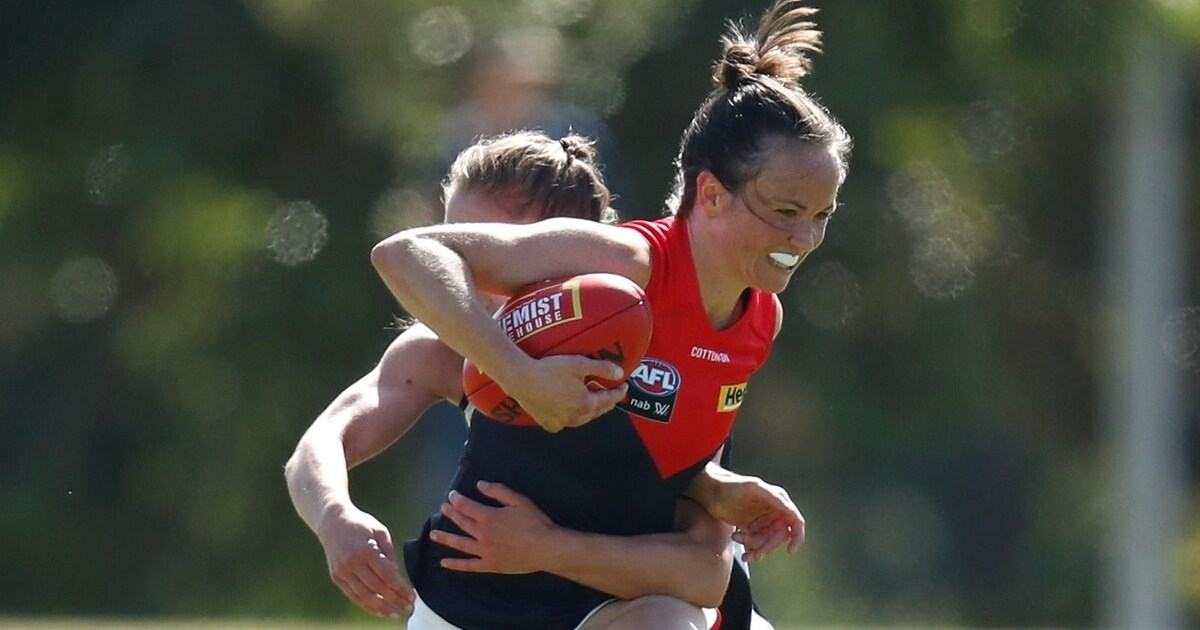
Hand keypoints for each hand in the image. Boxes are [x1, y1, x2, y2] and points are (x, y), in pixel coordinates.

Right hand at [316, 504, 413, 618]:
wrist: (332, 521)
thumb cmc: (360, 524)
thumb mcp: (380, 530)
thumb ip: (390, 553)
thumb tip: (397, 574)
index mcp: (367, 550)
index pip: (388, 576)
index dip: (401, 589)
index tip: (412, 597)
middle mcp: (353, 563)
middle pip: (378, 589)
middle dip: (395, 601)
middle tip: (408, 608)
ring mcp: (343, 572)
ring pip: (365, 596)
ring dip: (382, 608)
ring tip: (395, 614)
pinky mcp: (336, 577)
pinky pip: (353, 596)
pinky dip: (367, 606)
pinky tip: (378, 610)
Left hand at [430, 481, 558, 573]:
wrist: (546, 548)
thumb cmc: (535, 522)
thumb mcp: (519, 500)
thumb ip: (498, 491)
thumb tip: (479, 485)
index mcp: (488, 517)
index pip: (466, 506)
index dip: (457, 499)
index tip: (451, 495)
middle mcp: (482, 534)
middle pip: (462, 523)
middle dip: (451, 514)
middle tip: (443, 508)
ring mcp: (484, 552)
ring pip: (460, 544)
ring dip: (445, 538)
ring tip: (433, 534)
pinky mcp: (489, 565)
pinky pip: (469, 566)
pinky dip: (455, 565)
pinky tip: (444, 563)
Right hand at [505, 356, 627, 432]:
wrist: (522, 379)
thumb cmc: (550, 369)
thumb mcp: (580, 364)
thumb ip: (602, 368)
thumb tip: (620, 373)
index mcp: (587, 404)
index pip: (610, 399)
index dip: (619, 392)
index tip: (624, 386)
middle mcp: (576, 418)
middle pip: (598, 411)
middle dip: (606, 402)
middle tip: (611, 393)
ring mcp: (562, 423)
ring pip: (583, 419)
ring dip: (590, 410)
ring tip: (591, 401)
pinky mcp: (548, 423)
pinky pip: (564, 423)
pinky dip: (570, 417)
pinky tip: (568, 411)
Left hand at [689, 465, 804, 561]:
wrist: (710, 491)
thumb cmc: (731, 485)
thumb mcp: (753, 488)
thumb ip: (774, 498)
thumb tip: (791, 511)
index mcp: (779, 500)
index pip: (796, 522)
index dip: (797, 537)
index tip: (791, 551)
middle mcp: (774, 512)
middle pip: (780, 537)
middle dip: (767, 546)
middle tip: (754, 554)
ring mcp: (764, 521)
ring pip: (767, 542)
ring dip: (755, 547)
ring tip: (738, 539)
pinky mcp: (753, 528)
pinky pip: (756, 543)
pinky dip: (748, 546)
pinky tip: (736, 537)